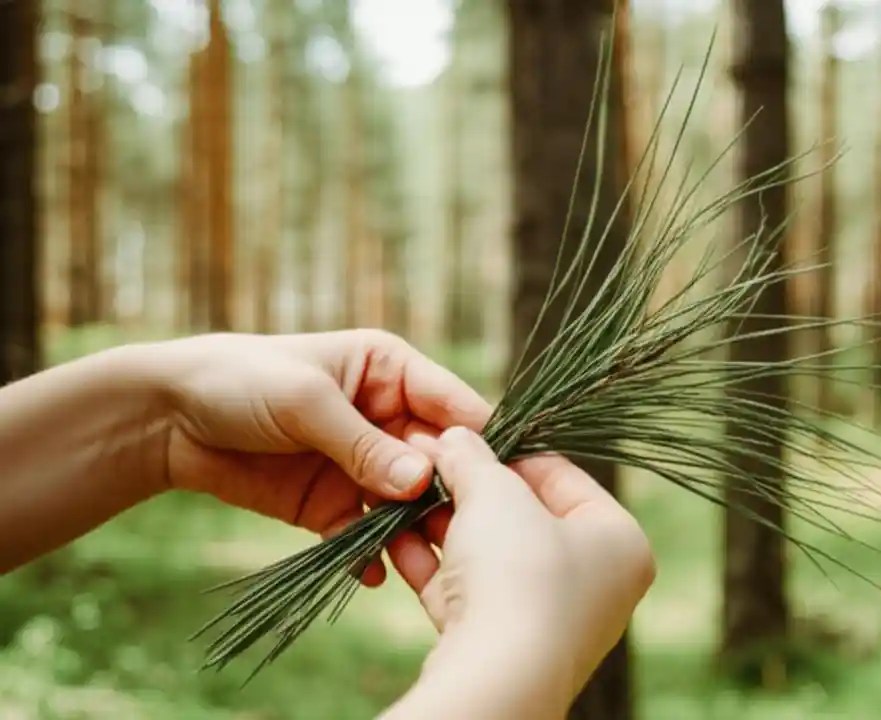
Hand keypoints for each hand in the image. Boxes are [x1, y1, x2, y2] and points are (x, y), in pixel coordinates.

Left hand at [159, 330, 490, 585]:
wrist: (165, 418)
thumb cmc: (239, 379)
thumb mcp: (306, 402)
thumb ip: (364, 444)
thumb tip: (420, 482)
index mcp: (392, 372)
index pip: (453, 406)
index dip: (479, 442)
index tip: (502, 482)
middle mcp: (388, 418)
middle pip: (439, 463)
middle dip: (451, 498)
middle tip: (468, 536)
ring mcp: (363, 464)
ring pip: (407, 504)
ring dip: (416, 533)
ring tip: (424, 565)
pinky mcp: (334, 503)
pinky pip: (366, 533)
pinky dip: (372, 554)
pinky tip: (376, 573)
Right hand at [381, 427, 654, 718]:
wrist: (496, 677)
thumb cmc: (518, 573)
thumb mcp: (495, 495)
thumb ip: (475, 459)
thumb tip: (457, 437)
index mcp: (620, 541)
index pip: (563, 477)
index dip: (507, 449)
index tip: (464, 433)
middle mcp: (595, 585)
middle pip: (522, 518)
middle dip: (467, 489)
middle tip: (424, 458)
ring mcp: (549, 622)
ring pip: (489, 558)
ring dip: (442, 524)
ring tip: (403, 491)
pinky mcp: (503, 650)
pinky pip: (467, 596)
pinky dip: (433, 566)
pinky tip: (394, 537)